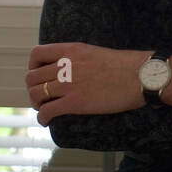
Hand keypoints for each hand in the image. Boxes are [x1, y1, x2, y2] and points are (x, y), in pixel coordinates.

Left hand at [25, 42, 148, 123]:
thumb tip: (69, 69)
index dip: (32, 66)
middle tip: (41, 97)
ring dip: (37, 104)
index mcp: (70, 50)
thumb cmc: (124, 65)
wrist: (139, 76)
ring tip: (44, 109)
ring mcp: (68, 84)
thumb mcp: (94, 52)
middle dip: (33, 89)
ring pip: (36, 94)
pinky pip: (47, 111)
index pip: (37, 54)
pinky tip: (47, 121)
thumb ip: (77, 58)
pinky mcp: (75, 102)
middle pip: (32, 77)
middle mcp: (65, 65)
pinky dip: (42, 118)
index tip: (38, 75)